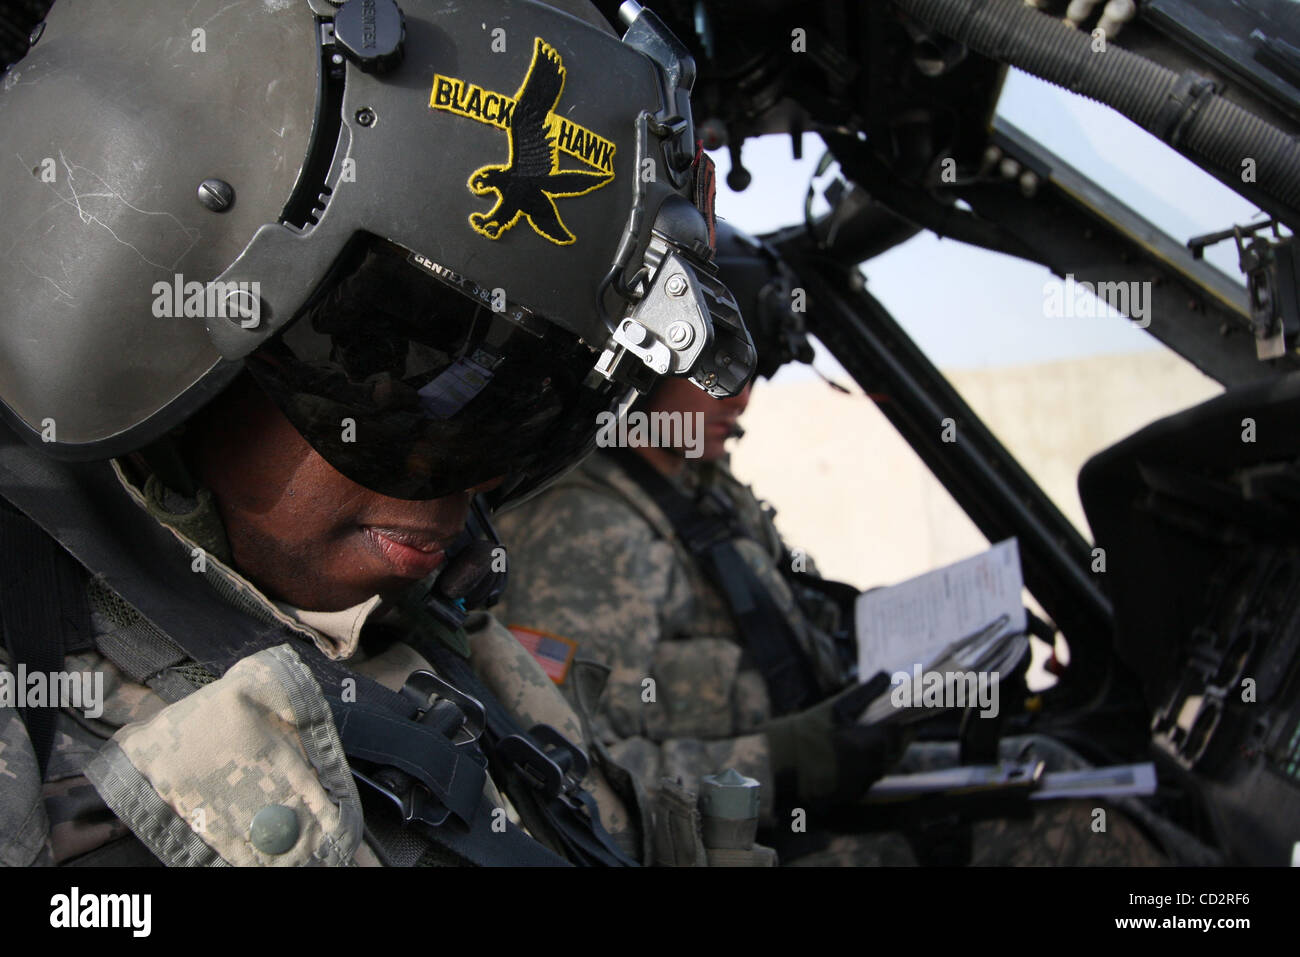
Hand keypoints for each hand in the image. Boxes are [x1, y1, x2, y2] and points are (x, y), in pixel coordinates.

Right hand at [764, 672, 907, 806]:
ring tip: (878, 737)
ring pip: (885, 766)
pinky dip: (870, 767)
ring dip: (886, 752)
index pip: (902, 732)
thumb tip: (887, 676)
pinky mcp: (853, 794)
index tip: (911, 714)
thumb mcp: (837, 706)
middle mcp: (871, 767)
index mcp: (871, 743)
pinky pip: (871, 778)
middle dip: (899, 737)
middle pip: (897, 751)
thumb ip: (866, 692)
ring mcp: (863, 783)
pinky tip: (859, 755)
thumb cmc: (809, 729)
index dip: (908, 722)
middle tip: (897, 724)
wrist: (783, 760)